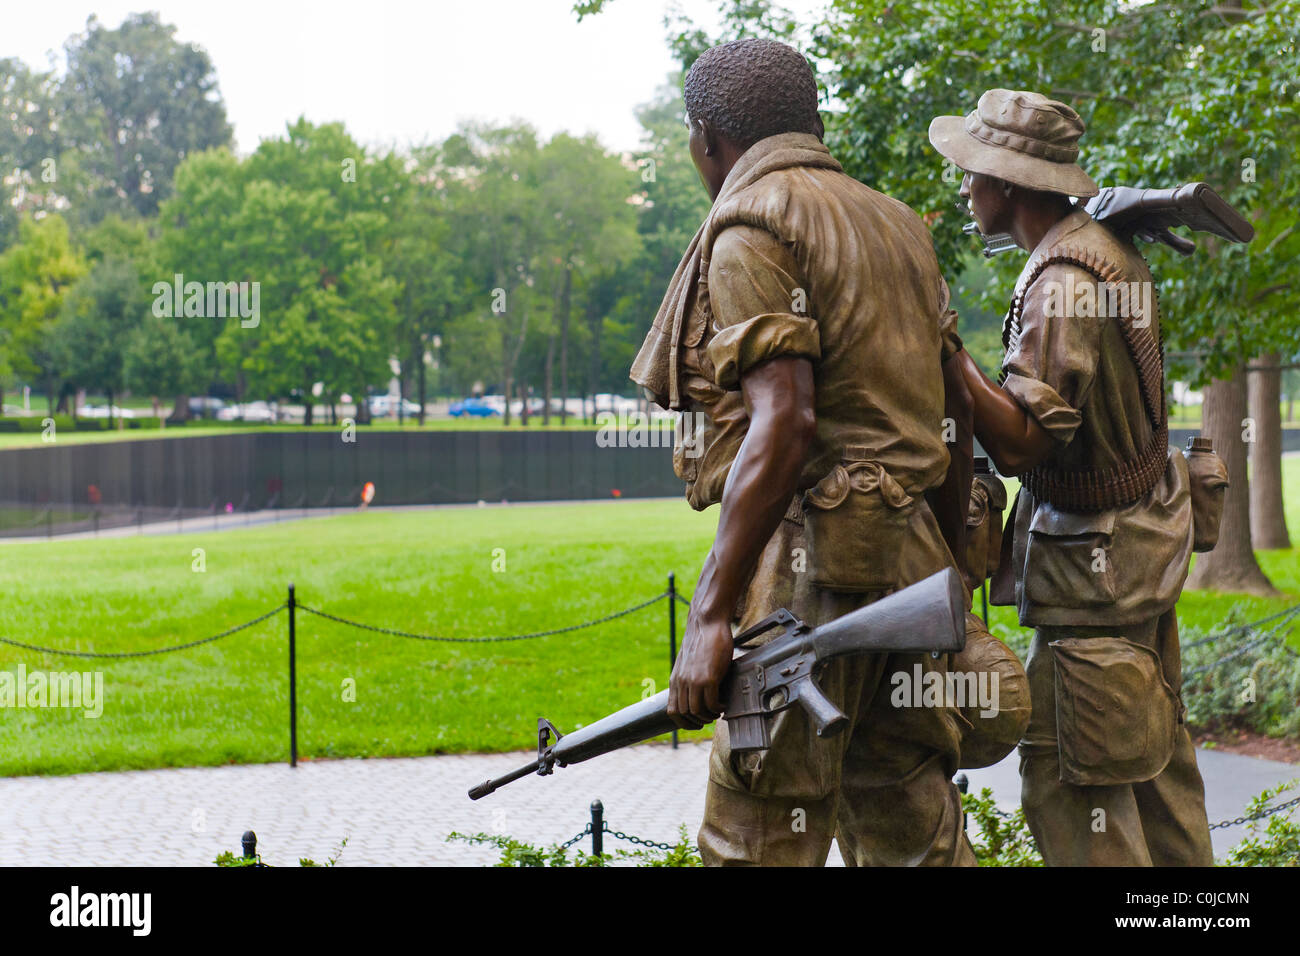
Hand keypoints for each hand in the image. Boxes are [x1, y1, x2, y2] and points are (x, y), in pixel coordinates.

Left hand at [667, 610, 733, 728]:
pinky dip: (718, 708)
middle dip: (699, 721)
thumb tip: (698, 692)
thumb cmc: (703, 640)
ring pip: (697, 711)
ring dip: (710, 716)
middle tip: (711, 717)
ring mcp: (694, 680)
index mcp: (676, 680)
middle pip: (685, 714)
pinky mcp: (708, 677)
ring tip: (719, 711)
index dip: (684, 723)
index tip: (697, 723)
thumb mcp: (689, 662)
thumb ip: (689, 677)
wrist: (707, 622)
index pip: (672, 711)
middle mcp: (682, 682)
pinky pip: (711, 703)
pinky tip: (725, 704)